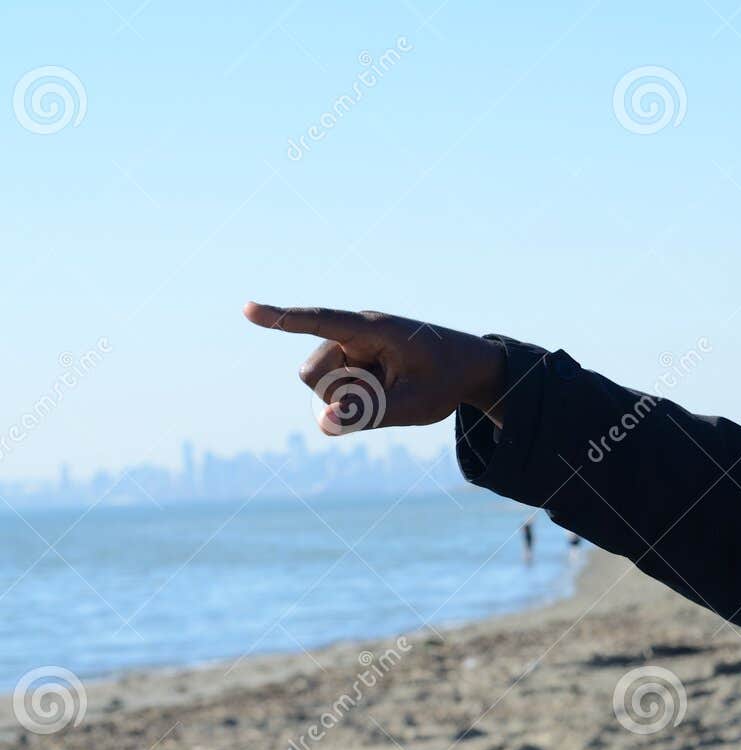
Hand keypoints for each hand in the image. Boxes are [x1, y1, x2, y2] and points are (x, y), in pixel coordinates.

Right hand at [242, 303, 507, 434]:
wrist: (468, 369)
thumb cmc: (445, 381)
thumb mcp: (414, 405)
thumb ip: (369, 415)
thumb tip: (322, 425)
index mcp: (374, 329)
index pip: (321, 321)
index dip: (283, 318)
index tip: (248, 309)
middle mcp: (354, 334)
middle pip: (312, 374)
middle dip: (337, 394)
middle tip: (387, 393)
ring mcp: (349, 348)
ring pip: (320, 387)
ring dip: (348, 398)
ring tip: (390, 389)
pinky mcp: (349, 362)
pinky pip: (332, 393)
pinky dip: (352, 401)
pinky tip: (382, 391)